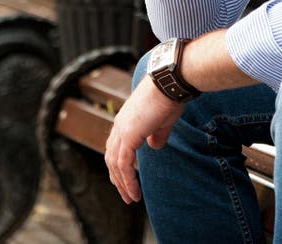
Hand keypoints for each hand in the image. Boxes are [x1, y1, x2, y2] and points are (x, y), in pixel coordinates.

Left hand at [104, 75, 184, 202]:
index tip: (127, 179)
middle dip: (117, 178)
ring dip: (121, 183)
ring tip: (131, 198)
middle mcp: (120, 125)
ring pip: (115, 164)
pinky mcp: (128, 136)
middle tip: (126, 194)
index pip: (116, 146)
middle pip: (111, 157)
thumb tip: (155, 146)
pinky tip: (135, 192)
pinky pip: (123, 164)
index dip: (119, 164)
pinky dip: (127, 180)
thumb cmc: (169, 97)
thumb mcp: (162, 120)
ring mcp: (122, 130)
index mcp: (126, 120)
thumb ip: (157, 134)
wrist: (169, 83)